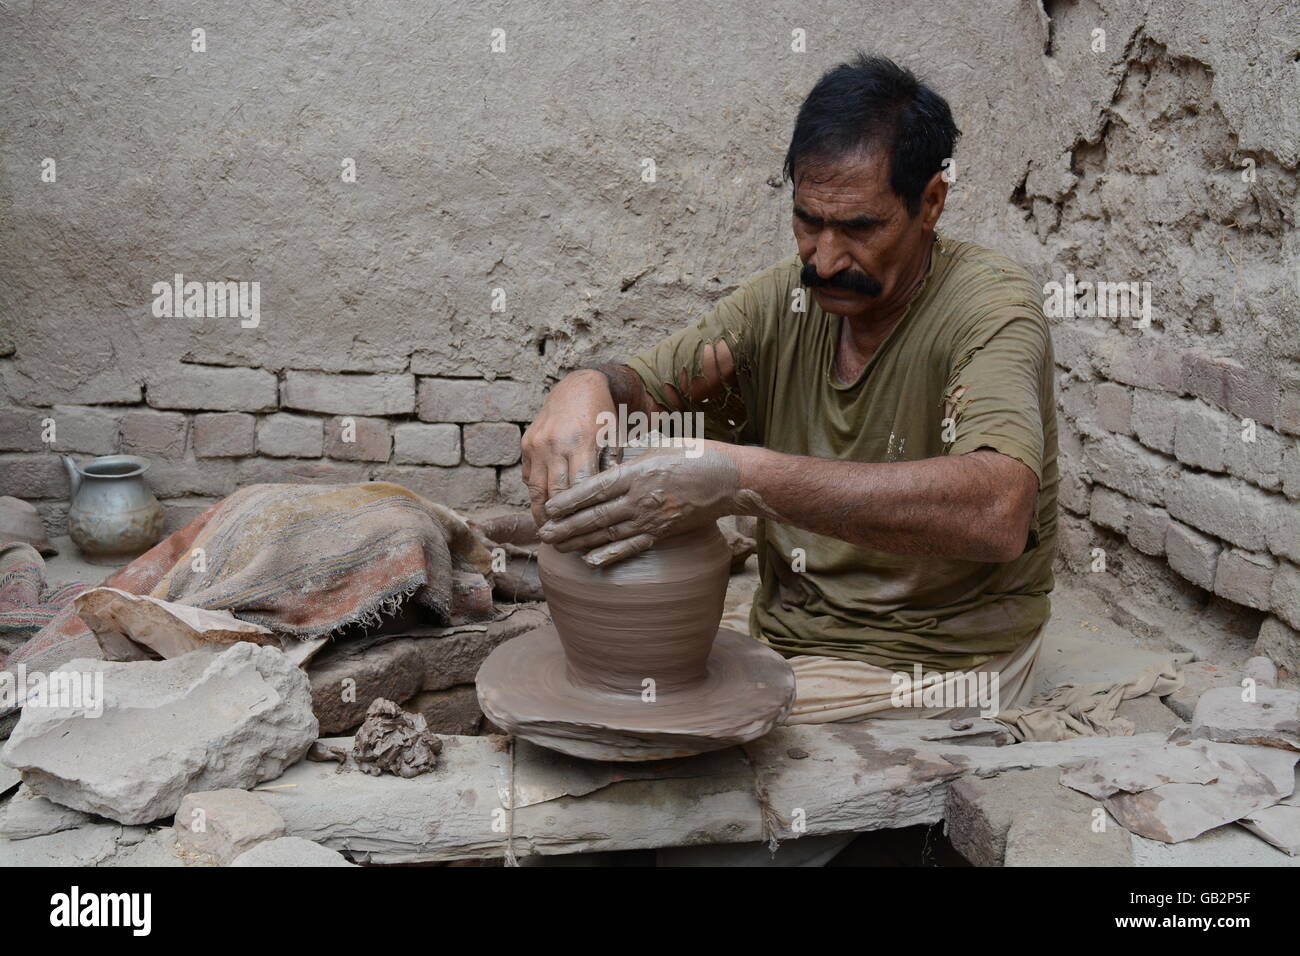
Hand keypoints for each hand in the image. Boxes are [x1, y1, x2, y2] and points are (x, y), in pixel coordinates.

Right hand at [520, 370, 613, 526]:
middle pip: (554, 494)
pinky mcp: (526, 444)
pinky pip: (529, 476)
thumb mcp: (615, 440)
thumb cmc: (604, 416)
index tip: (584, 535)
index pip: (578, 490)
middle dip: (558, 522)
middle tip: (564, 543)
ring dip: (541, 513)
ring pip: (535, 489)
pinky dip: (536, 492)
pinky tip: (543, 508)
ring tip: (549, 532)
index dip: (580, 515)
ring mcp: (537, 444)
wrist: (580, 385)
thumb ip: (609, 470)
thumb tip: (607, 504)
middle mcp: (554, 445)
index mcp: (581, 443)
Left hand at [538, 440, 743, 566]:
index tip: (550, 509)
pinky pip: (632, 547)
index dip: (571, 501)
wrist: (729, 479)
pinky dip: (611, 555)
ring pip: (609, 534)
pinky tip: (591, 561)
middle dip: (567, 527)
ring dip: (580, 542)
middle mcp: (641, 498)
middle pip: (596, 516)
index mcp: (637, 473)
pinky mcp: (662, 532)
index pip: (596, 489)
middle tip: (543, 534)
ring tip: (558, 547)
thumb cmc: (695, 455)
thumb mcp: (658, 444)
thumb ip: (629, 451)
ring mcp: (652, 519)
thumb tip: (603, 448)